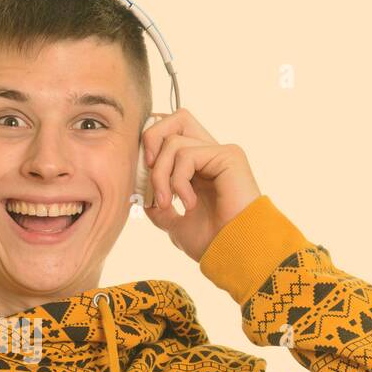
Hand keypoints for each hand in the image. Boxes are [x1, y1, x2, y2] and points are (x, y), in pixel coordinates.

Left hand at [141, 109, 261, 261]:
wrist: (233, 253)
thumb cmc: (211, 242)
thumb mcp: (173, 223)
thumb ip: (157, 205)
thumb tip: (139, 191)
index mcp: (198, 167)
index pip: (170, 134)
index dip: (150, 146)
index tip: (141, 178)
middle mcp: (210, 154)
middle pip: (175, 119)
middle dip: (151, 140)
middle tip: (148, 171)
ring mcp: (220, 153)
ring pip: (173, 142)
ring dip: (161, 176)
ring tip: (169, 204)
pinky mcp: (228, 155)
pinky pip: (187, 154)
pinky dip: (178, 181)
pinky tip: (190, 204)